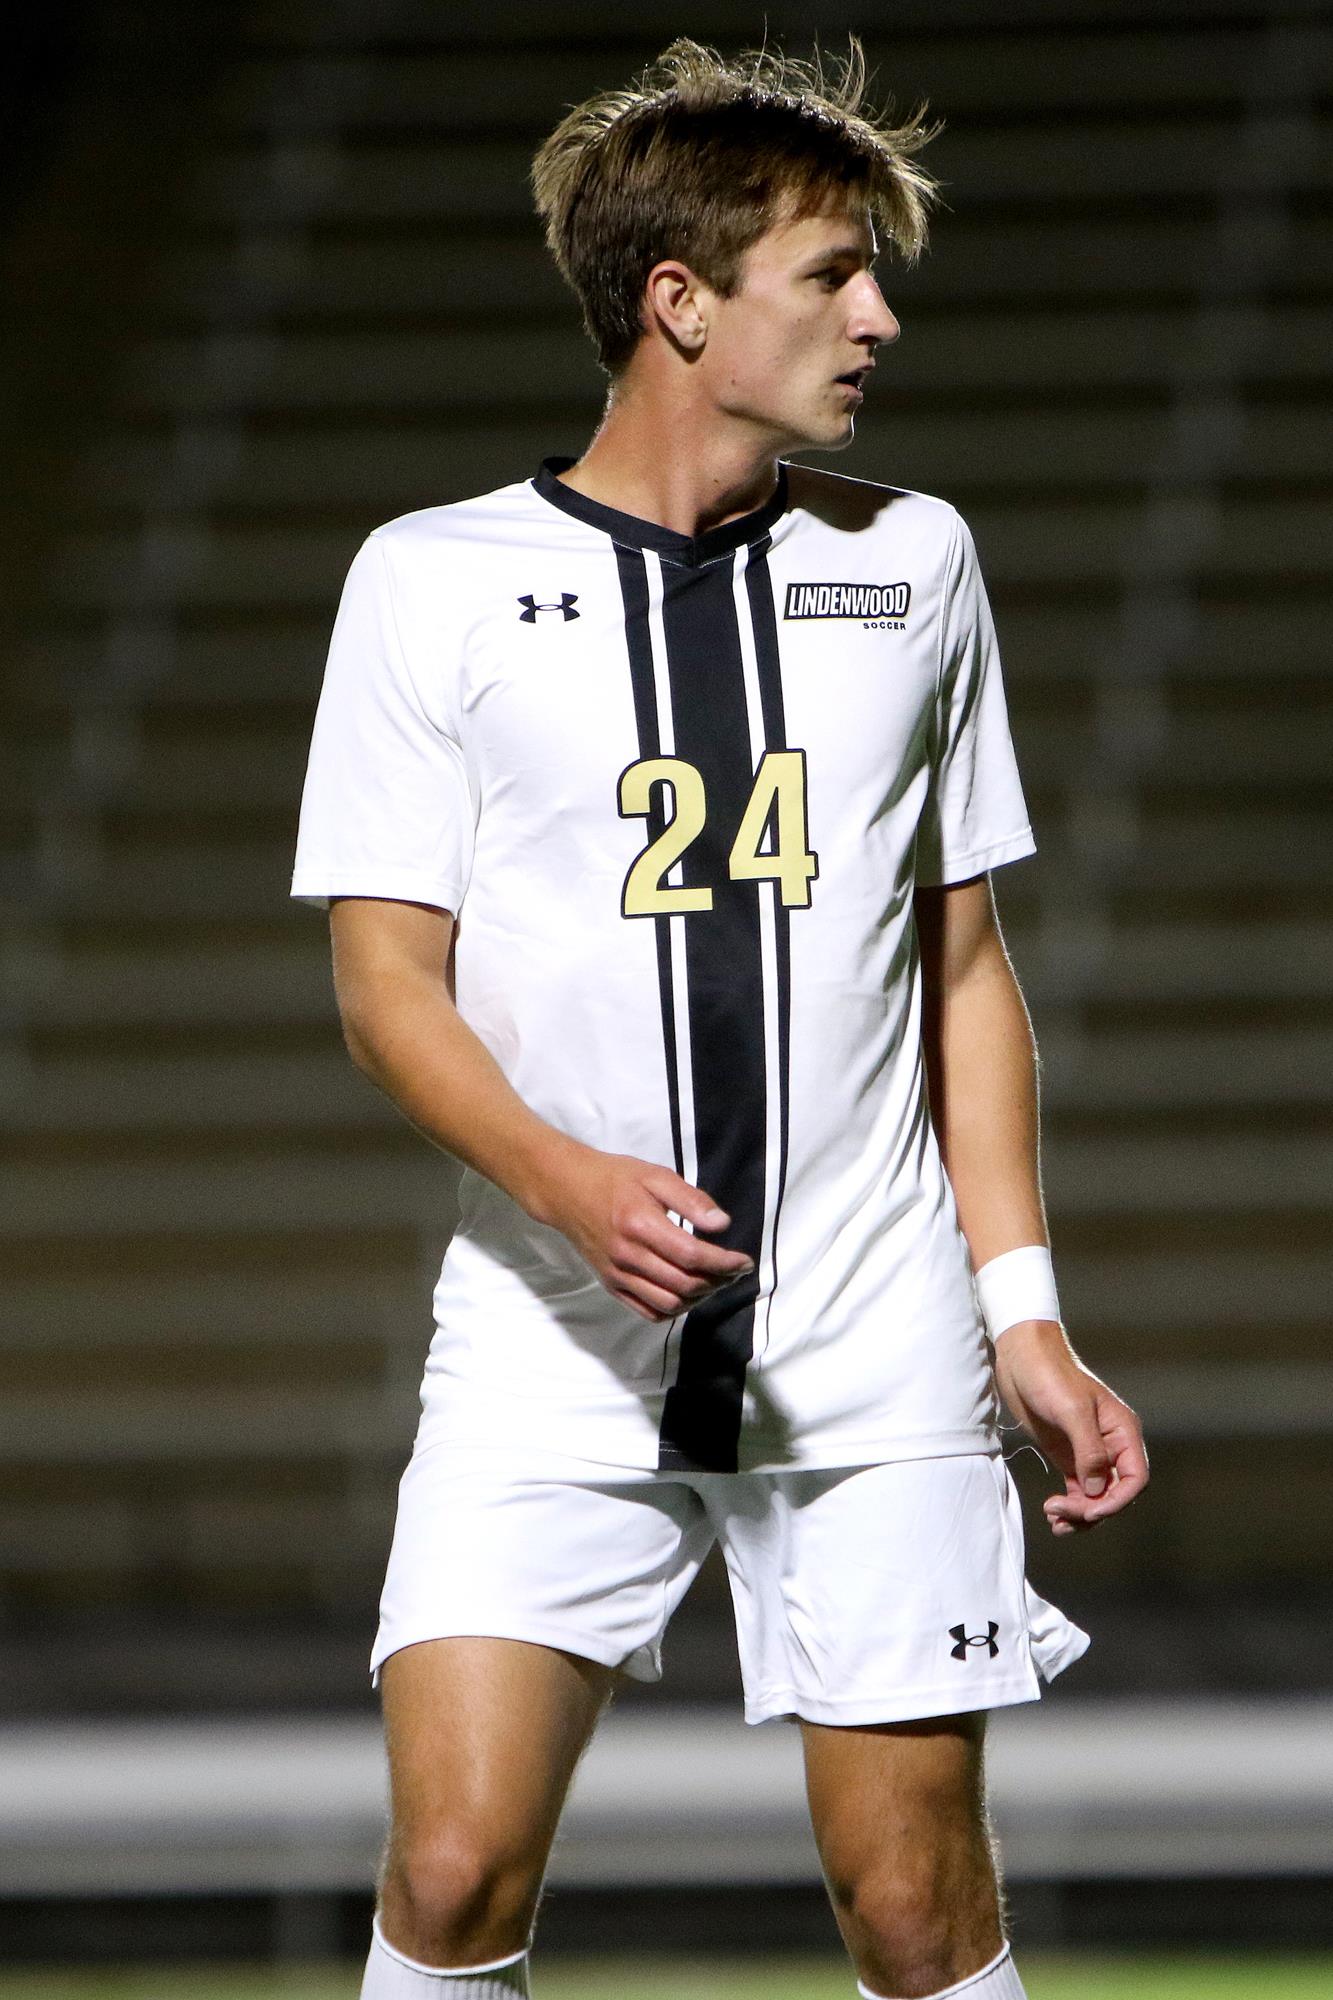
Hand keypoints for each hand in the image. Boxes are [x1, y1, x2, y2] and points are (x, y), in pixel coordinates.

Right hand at [530, 1136, 754, 1322]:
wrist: (567, 1191)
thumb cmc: (614, 1179)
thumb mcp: (655, 1176)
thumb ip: (691, 1200)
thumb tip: (722, 1225)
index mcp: (640, 1224)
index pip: (692, 1255)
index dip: (724, 1263)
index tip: (745, 1261)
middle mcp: (628, 1255)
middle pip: (684, 1284)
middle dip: (718, 1282)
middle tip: (735, 1272)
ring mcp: (617, 1275)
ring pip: (668, 1304)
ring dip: (699, 1299)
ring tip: (715, 1282)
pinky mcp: (611, 1285)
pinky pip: (647, 1311)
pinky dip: (674, 1310)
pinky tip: (688, 1295)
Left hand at [993, 1320, 1148, 1535]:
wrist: (1021, 1357)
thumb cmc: (1050, 1375)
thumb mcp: (1072, 1411)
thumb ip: (1089, 1451)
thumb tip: (1097, 1490)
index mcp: (1122, 1431)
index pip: (1135, 1478)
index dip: (1117, 1500)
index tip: (1090, 1510)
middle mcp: (1111, 1445)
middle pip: (1114, 1493)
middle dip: (1091, 1510)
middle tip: (1059, 1513)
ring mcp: (1088, 1452)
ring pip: (1096, 1497)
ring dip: (1079, 1514)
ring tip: (1054, 1520)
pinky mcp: (1068, 1456)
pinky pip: (1078, 1491)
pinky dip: (1069, 1506)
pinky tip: (1053, 1513)